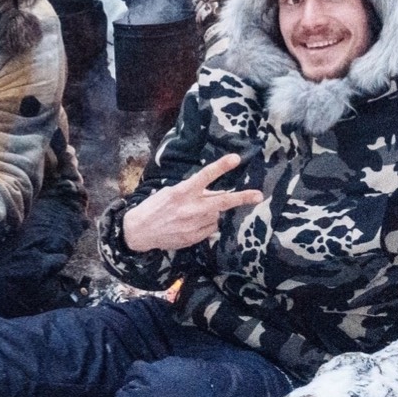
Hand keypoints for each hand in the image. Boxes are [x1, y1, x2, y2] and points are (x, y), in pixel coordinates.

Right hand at [121, 153, 264, 253]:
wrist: (139, 232)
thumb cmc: (154, 207)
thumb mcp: (171, 192)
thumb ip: (193, 191)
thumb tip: (215, 193)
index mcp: (182, 192)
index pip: (205, 175)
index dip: (221, 166)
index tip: (236, 158)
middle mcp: (190, 208)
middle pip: (222, 201)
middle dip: (242, 198)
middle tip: (258, 195)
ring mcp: (194, 225)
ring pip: (216, 215)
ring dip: (212, 211)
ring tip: (194, 212)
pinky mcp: (194, 238)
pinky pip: (210, 228)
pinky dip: (207, 223)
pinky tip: (191, 223)